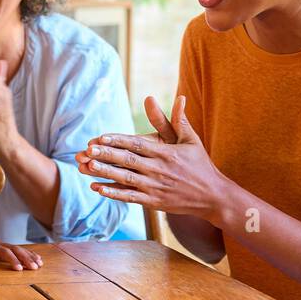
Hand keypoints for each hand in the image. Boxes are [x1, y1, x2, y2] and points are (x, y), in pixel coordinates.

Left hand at [0, 227, 42, 270]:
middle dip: (25, 258)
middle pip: (14, 249)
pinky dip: (27, 253)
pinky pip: (16, 249)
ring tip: (39, 264)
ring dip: (29, 256)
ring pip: (17, 249)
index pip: (3, 252)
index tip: (19, 268)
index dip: (12, 259)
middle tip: (35, 267)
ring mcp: (0, 244)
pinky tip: (35, 257)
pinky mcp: (1, 246)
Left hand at [76, 95, 229, 220]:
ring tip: (86, 166)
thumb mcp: (192, 140)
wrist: (214, 196)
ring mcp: (155, 187)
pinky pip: (130, 197)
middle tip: (87, 149)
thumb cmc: (200, 165)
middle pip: (128, 160)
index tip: (101, 137)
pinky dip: (113, 193)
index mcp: (166, 153)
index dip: (119, 140)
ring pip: (126, 179)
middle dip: (107, 155)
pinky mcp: (153, 202)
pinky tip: (97, 188)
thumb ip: (180, 120)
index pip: (138, 144)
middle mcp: (159, 169)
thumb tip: (180, 97)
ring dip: (106, 173)